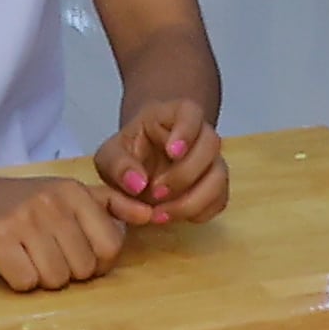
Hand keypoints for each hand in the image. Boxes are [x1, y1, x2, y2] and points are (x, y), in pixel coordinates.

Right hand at [0, 168, 129, 291]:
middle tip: (45, 255)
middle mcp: (51, 202)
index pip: (111, 246)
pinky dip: (19, 281)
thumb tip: (150, 215)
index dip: (97, 262)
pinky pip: (26, 282)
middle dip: (67, 272)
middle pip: (83, 268)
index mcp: (74, 191)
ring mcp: (23, 220)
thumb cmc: (17, 201)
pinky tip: (9, 263)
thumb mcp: (64, 193)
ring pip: (56, 279)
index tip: (77, 255)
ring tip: (28, 258)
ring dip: (42, 279)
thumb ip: (109, 204)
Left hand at [93, 98, 231, 227]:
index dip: (186, 131)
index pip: (191, 112)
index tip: (172, 152)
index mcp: (174, 115)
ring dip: (193, 199)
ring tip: (159, 214)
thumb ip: (118, 164)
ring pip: (219, 176)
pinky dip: (198, 212)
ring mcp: (211, 162)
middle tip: (155, 193)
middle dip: (184, 174)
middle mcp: (200, 135)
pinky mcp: (215, 188)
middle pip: (210, 145)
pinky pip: (218, 200)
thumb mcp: (110, 156)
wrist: (138, 170)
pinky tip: (172, 217)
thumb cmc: (127, 155)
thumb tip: (137, 183)